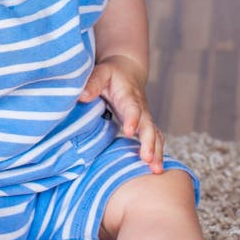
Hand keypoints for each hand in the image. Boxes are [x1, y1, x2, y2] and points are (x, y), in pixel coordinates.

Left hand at [78, 55, 163, 172]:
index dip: (132, 119)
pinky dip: (157, 152)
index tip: (129, 131)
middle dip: (149, 142)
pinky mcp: (145, 124)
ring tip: (156, 170)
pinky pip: (155, 138)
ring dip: (157, 151)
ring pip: (155, 134)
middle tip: (147, 159)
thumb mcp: (101, 72)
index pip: (132, 107)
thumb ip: (93, 83)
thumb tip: (82, 97)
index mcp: (128, 95)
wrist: (129, 70)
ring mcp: (145, 117)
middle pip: (148, 125)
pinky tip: (156, 168)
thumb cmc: (112, 73)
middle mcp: (140, 107)